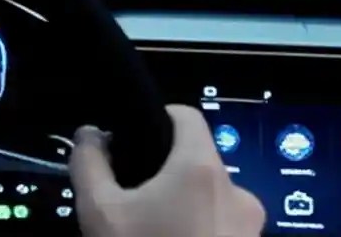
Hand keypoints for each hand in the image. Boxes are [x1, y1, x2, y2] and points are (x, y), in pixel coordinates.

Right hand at [70, 104, 264, 236]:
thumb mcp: (100, 212)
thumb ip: (89, 163)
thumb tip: (91, 135)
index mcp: (201, 168)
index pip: (186, 115)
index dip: (156, 119)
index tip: (131, 142)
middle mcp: (237, 191)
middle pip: (196, 162)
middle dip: (163, 177)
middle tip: (131, 204)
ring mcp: (251, 227)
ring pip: (208, 199)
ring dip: (181, 208)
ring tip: (150, 234)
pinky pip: (221, 228)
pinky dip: (198, 232)